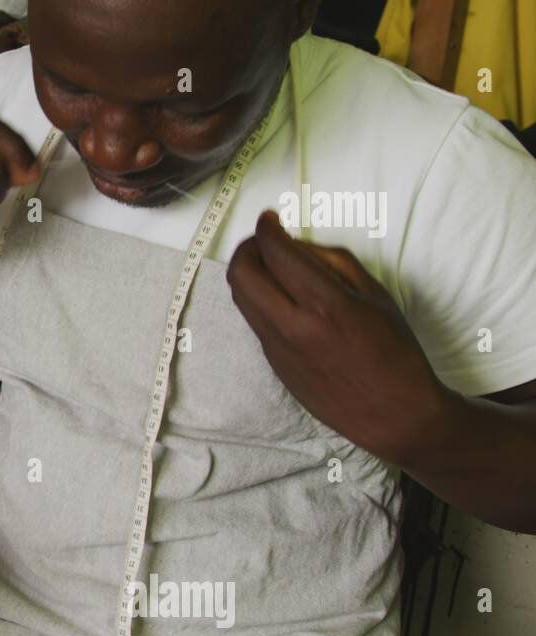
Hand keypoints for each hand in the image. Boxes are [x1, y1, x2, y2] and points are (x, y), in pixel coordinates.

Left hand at [226, 211, 457, 466]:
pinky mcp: (273, 364)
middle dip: (247, 248)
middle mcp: (292, 326)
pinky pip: (254, 321)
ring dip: (248, 273)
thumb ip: (335, 264)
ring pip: (240, 298)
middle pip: (241, 273)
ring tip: (271, 266)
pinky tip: (281, 297)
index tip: (270, 219)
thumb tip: (299, 246)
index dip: (267, 228)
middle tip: (264, 241)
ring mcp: (277, 348)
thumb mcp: (376, 296)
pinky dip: (259, 300)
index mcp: (325, 304)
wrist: (393, 415)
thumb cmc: (395, 353)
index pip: (276, 253)